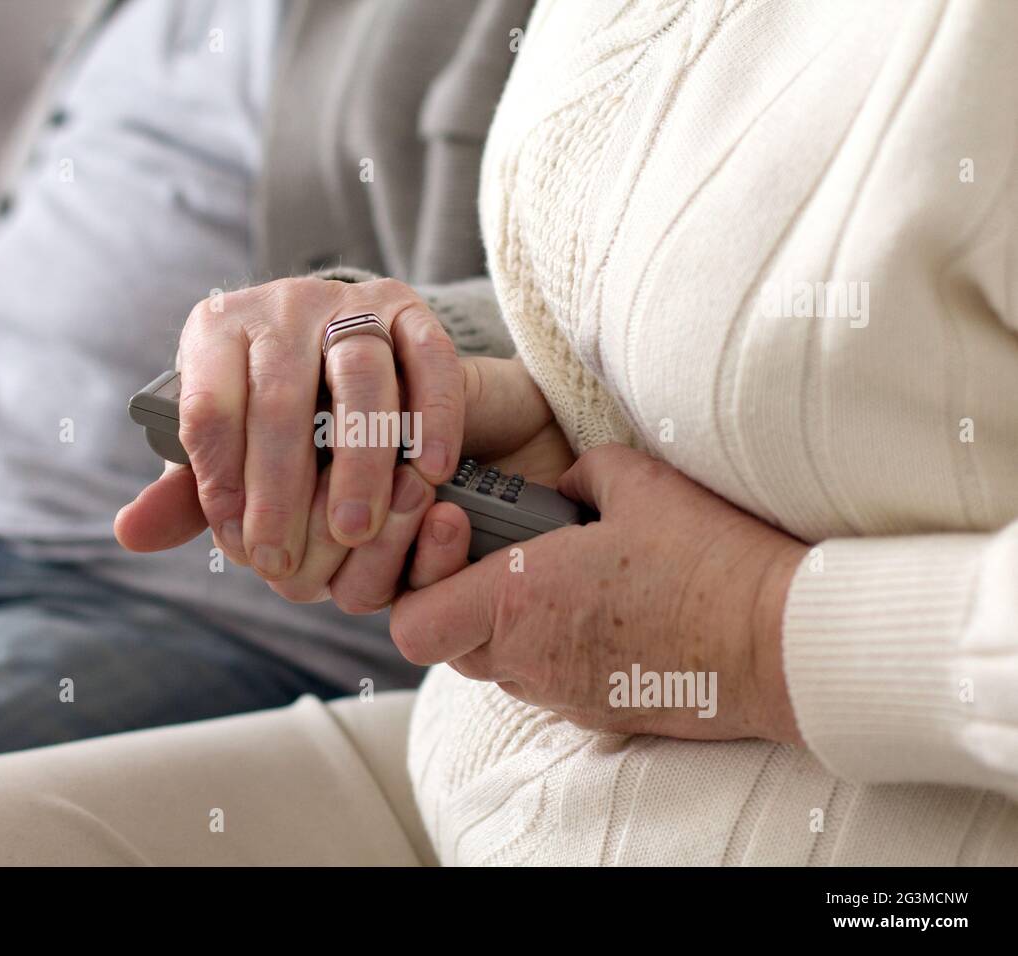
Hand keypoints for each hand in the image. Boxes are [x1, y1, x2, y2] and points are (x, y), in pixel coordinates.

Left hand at [116, 276, 463, 577]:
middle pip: (279, 397)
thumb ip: (185, 491)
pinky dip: (433, 416)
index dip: (220, 482)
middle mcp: (280, 305)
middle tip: (287, 561)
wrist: (336, 345)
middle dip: (281, 488)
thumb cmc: (266, 413)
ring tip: (355, 530)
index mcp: (217, 331)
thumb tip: (129, 533)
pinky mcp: (411, 310)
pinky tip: (431, 472)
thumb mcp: (223, 444)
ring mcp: (350, 301)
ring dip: (358, 461)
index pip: (208, 407)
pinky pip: (429, 359)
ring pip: (358, 377)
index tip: (238, 544)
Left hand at [390, 444, 807, 743]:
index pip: (412, 623)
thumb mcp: (637, 482)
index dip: (417, 580)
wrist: (783, 645)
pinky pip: (545, 680)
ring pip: (495, 664)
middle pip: (446, 643)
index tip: (457, 532)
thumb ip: (578, 474)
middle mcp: (528, 661)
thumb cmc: (710, 560)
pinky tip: (598, 610)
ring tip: (556, 577)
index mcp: (519, 603)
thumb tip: (565, 483)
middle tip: (503, 550)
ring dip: (505, 623)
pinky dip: (551, 647)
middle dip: (458, 595)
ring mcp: (563, 695)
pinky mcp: (598, 713)